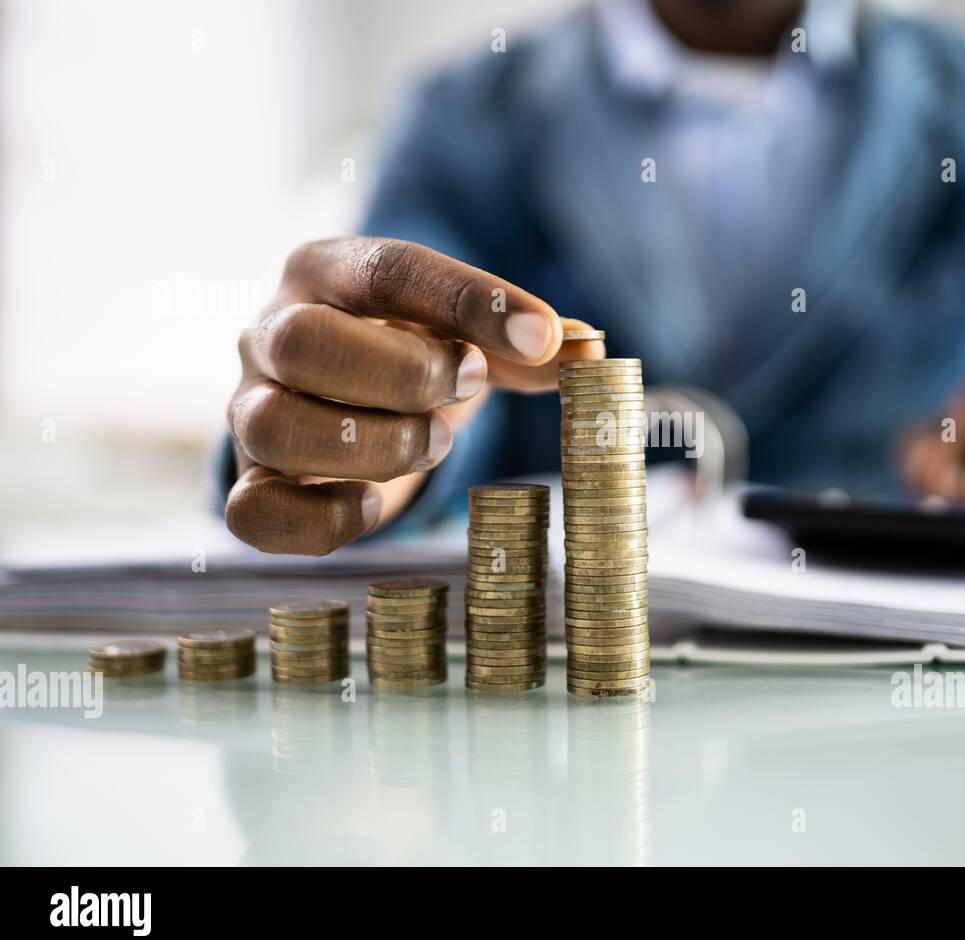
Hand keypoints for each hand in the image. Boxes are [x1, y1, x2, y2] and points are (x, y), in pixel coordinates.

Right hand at [225, 237, 603, 553]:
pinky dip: (322, 519)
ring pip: (276, 427)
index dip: (470, 303)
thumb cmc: (412, 355)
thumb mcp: (471, 337)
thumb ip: (527, 343)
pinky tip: (374, 502)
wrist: (343, 401)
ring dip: (376, 444)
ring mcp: (249, 408)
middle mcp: (269, 332)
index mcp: (326, 271)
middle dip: (405, 376)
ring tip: (431, 443)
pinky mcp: (248, 482)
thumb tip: (591, 349)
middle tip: (465, 388)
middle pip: (304, 342)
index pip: (388, 269)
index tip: (541, 336)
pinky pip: (251, 512)